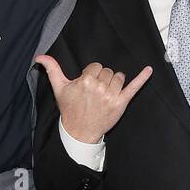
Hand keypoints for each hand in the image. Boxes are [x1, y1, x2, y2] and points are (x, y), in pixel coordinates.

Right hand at [35, 56, 151, 143]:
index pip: (96, 66)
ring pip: (118, 77)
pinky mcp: (121, 103)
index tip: (87, 86)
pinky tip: (149, 70)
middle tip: (95, 93)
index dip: (92, 74)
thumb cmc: (70, 109)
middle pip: (108, 71)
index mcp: (86, 80)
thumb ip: (52, 69)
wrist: (79, 131)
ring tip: (104, 94)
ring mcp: (111, 95)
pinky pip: (133, 88)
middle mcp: (100, 87)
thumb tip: (39, 57)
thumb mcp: (59, 88)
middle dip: (102, 79)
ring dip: (114, 83)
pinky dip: (142, 78)